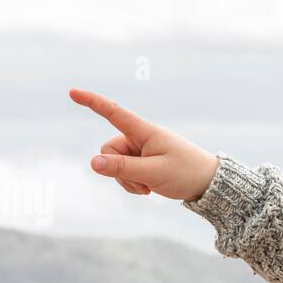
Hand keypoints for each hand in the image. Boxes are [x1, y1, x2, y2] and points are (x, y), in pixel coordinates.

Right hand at [69, 88, 220, 200]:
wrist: (209, 184)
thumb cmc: (187, 174)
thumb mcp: (154, 173)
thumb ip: (122, 169)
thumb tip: (93, 163)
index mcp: (145, 132)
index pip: (114, 113)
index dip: (92, 102)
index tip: (73, 92)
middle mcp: (140, 138)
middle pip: (108, 150)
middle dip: (118, 170)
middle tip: (143, 183)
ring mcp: (141, 151)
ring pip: (114, 165)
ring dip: (126, 180)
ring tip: (150, 187)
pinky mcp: (143, 163)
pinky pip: (123, 174)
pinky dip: (132, 184)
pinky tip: (149, 189)